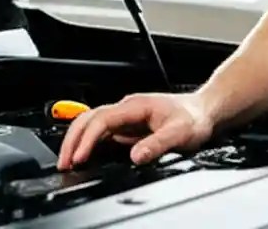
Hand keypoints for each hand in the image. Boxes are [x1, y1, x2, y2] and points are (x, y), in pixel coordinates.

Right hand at [56, 92, 214, 169]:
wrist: (204, 111)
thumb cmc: (193, 118)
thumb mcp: (180, 133)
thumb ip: (158, 144)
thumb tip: (136, 156)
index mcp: (135, 106)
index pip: (101, 120)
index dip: (87, 139)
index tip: (80, 158)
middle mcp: (126, 109)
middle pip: (88, 119)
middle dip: (72, 140)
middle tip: (64, 162)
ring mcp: (125, 117)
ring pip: (90, 123)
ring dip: (76, 140)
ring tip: (67, 161)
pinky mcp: (127, 126)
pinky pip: (100, 132)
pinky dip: (86, 143)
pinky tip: (83, 155)